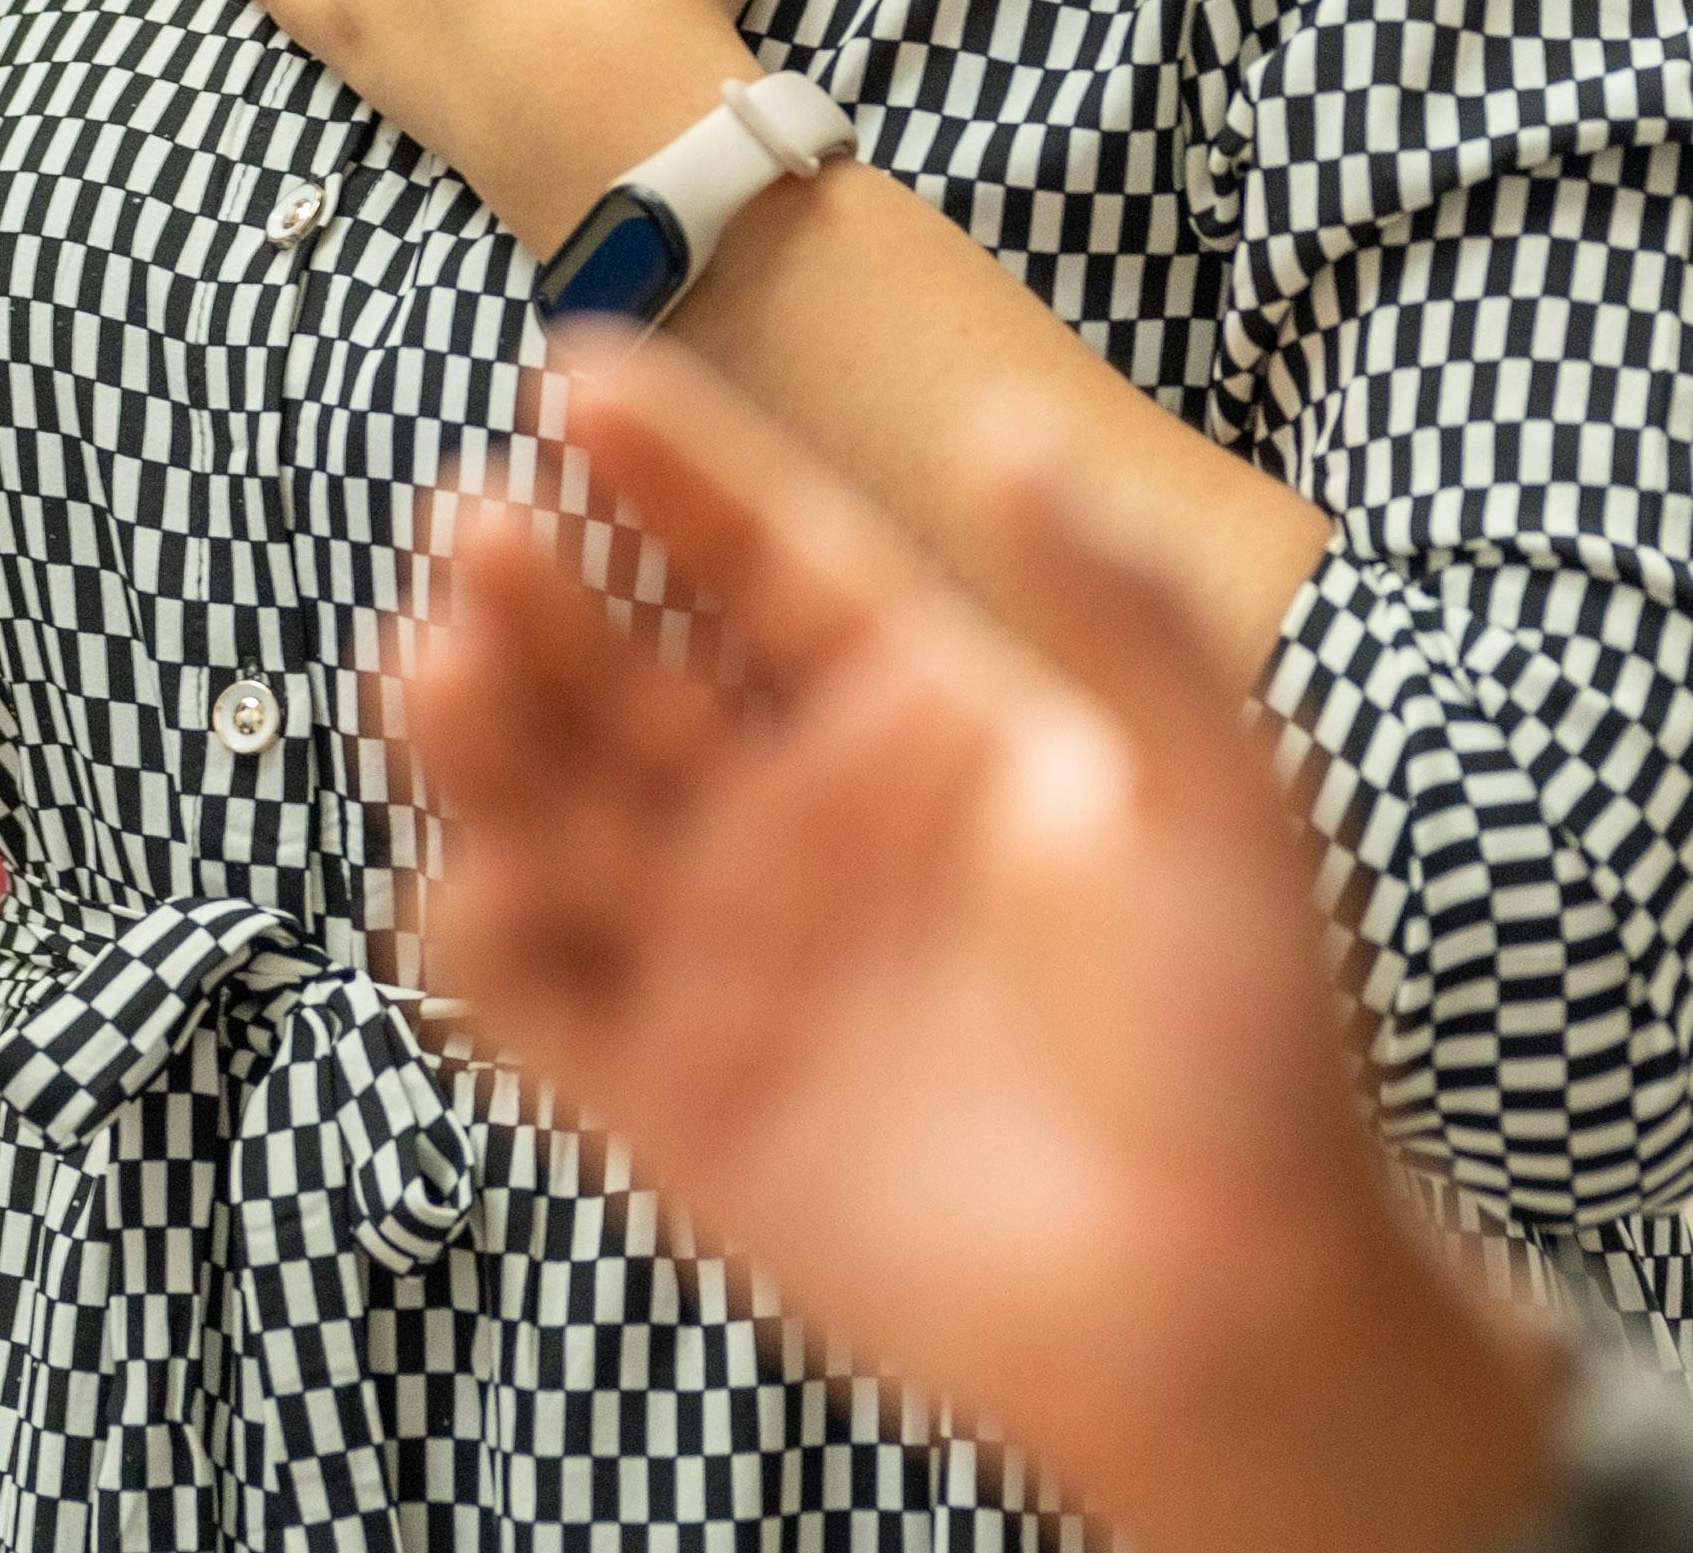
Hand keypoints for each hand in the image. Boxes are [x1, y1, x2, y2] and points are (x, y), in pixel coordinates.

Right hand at [401, 338, 1564, 1552]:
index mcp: (911, 717)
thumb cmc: (1256, 1047)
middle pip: (622, 670)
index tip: (576, 378)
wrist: (1241, 1313)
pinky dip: (479, 938)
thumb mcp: (1213, 793)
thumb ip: (1114, 607)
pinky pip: (537, 1005)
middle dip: (535, 595)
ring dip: (479, 736)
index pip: (755, 559)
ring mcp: (726, 960)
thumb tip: (1005, 428)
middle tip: (473, 528)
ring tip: (437, 666)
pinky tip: (474, 877)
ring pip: (551, 812)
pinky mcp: (672, 1109)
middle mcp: (796, 819)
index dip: (665, 472)